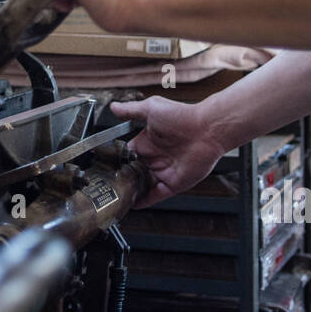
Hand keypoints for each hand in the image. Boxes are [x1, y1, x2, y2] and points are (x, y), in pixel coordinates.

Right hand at [110, 96, 227, 208]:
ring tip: (116, 197)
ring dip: (131, 191)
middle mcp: (154, 158)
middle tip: (107, 185)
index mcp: (147, 142)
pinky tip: (133, 204)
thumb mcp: (151, 109)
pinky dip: (145, 201)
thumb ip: (130, 110)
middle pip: (133, 173)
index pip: (127, 156)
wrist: (207, 129)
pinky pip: (156, 195)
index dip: (116, 162)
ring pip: (142, 186)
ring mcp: (163, 171)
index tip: (103, 168)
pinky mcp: (173, 183)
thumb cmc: (183, 116)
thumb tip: (114, 107)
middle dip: (122, 179)